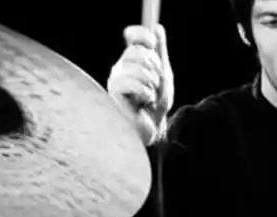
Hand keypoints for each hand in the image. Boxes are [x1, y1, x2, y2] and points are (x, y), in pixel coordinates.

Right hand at [107, 25, 173, 145]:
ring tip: (150, 97)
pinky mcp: (113, 92)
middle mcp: (122, 66)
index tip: (153, 43)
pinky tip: (143, 103)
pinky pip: (131, 82)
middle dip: (154, 68)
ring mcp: (116, 79)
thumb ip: (160, 52)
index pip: (134, 36)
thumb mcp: (163, 75)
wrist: (152, 129)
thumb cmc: (155, 105)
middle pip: (138, 51)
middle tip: (156, 84)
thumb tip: (158, 28)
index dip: (143, 35)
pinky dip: (144, 93)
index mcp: (133, 60)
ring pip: (137, 67)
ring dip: (151, 84)